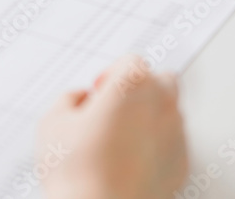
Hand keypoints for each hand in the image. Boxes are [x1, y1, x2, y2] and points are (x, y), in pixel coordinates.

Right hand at [37, 55, 187, 198]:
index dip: (111, 74)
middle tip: (112, 111)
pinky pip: (172, 143)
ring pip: (168, 112)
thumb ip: (69, 100)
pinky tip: (130, 163)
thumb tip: (79, 100)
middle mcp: (162, 104)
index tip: (100, 92)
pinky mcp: (182, 163)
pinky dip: (156, 147)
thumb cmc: (79, 174)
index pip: (131, 61)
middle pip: (158, 81)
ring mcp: (176, 134)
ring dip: (148, 118)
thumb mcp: (53, 124)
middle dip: (138, 90)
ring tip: (118, 142)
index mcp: (133, 85)